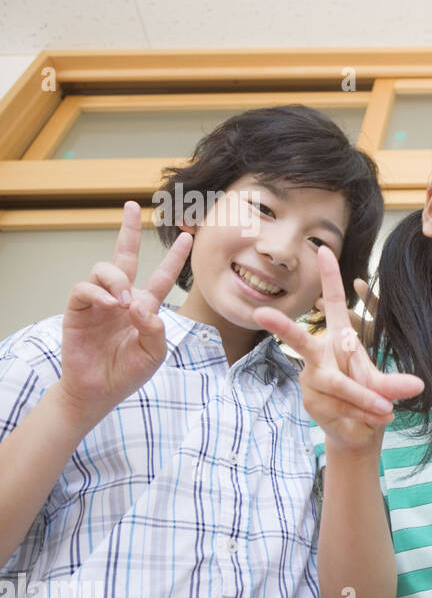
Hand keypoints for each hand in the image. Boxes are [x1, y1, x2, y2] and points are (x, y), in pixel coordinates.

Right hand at [56, 201, 191, 424]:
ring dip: (117, 280)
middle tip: (132, 207)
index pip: (160, 277)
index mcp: (144, 306)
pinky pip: (85, 289)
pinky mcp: (78, 310)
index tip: (187, 237)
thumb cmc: (128, 372)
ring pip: (104, 269)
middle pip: (124, 256)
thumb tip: (141, 306)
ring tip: (123, 302)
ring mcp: (99, 302)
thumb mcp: (153, 353)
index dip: (173, 258)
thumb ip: (155, 330)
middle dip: (128, 231)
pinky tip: (110, 306)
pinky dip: (98, 293)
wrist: (99, 390)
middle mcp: (121, 298)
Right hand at [255, 247, 422, 453]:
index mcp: (339, 339)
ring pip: (338, 384)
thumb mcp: (385, 387)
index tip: (325, 250)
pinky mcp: (311, 401)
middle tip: (262, 314)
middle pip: (301, 341)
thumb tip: (417, 385)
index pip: (333, 304)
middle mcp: (320, 356)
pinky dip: (361, 413)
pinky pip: (338, 405)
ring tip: (387, 411)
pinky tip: (372, 419)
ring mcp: (312, 379)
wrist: (359, 432)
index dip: (330, 279)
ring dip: (366, 398)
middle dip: (282, 329)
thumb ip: (396, 384)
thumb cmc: (370, 399)